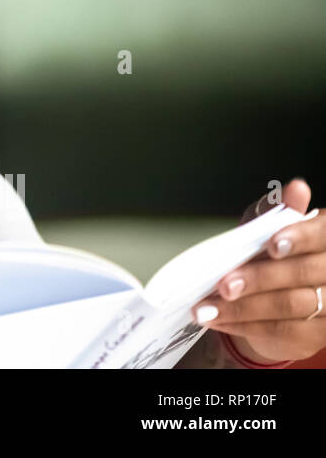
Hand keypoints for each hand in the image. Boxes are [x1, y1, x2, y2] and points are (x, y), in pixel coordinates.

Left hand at [190, 178, 324, 363]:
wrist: (272, 295)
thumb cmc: (270, 253)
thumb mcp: (266, 227)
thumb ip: (276, 211)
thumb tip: (297, 188)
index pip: (323, 235)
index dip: (300, 238)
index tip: (272, 244)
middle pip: (304, 273)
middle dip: (260, 278)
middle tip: (224, 284)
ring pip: (292, 305)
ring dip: (244, 307)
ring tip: (208, 307)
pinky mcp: (318, 334)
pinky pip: (285, 331)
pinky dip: (246, 325)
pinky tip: (219, 320)